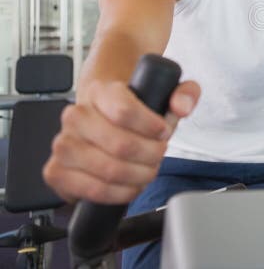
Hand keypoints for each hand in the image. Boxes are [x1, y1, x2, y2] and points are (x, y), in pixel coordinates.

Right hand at [43, 80, 199, 203]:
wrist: (102, 119)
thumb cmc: (133, 111)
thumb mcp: (164, 93)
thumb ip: (184, 93)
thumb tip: (182, 106)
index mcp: (100, 92)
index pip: (124, 110)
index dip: (152, 126)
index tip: (163, 132)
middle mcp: (76, 116)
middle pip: (121, 145)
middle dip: (151, 156)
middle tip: (158, 155)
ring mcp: (63, 145)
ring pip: (109, 170)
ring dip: (138, 176)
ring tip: (147, 171)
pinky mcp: (56, 171)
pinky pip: (92, 190)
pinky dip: (119, 193)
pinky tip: (130, 185)